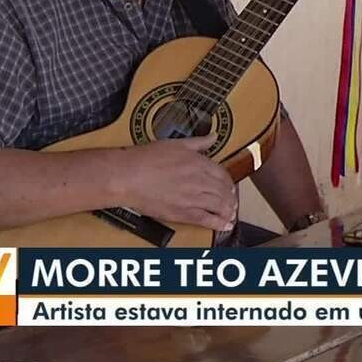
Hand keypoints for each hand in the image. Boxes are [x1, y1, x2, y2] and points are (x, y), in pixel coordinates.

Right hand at [117, 133, 237, 234]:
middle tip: (232, 202)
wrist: (128, 176)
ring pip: (220, 206)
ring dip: (228, 211)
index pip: (223, 175)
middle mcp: (199, 180)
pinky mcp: (182, 213)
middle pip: (224, 192)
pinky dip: (219, 224)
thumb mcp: (176, 144)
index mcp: (199, 163)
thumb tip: (214, 136)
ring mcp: (192, 198)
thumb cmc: (147, 158)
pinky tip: (225, 225)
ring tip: (230, 214)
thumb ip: (199, 142)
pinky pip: (207, 220)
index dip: (229, 183)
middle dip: (231, 198)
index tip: (229, 187)